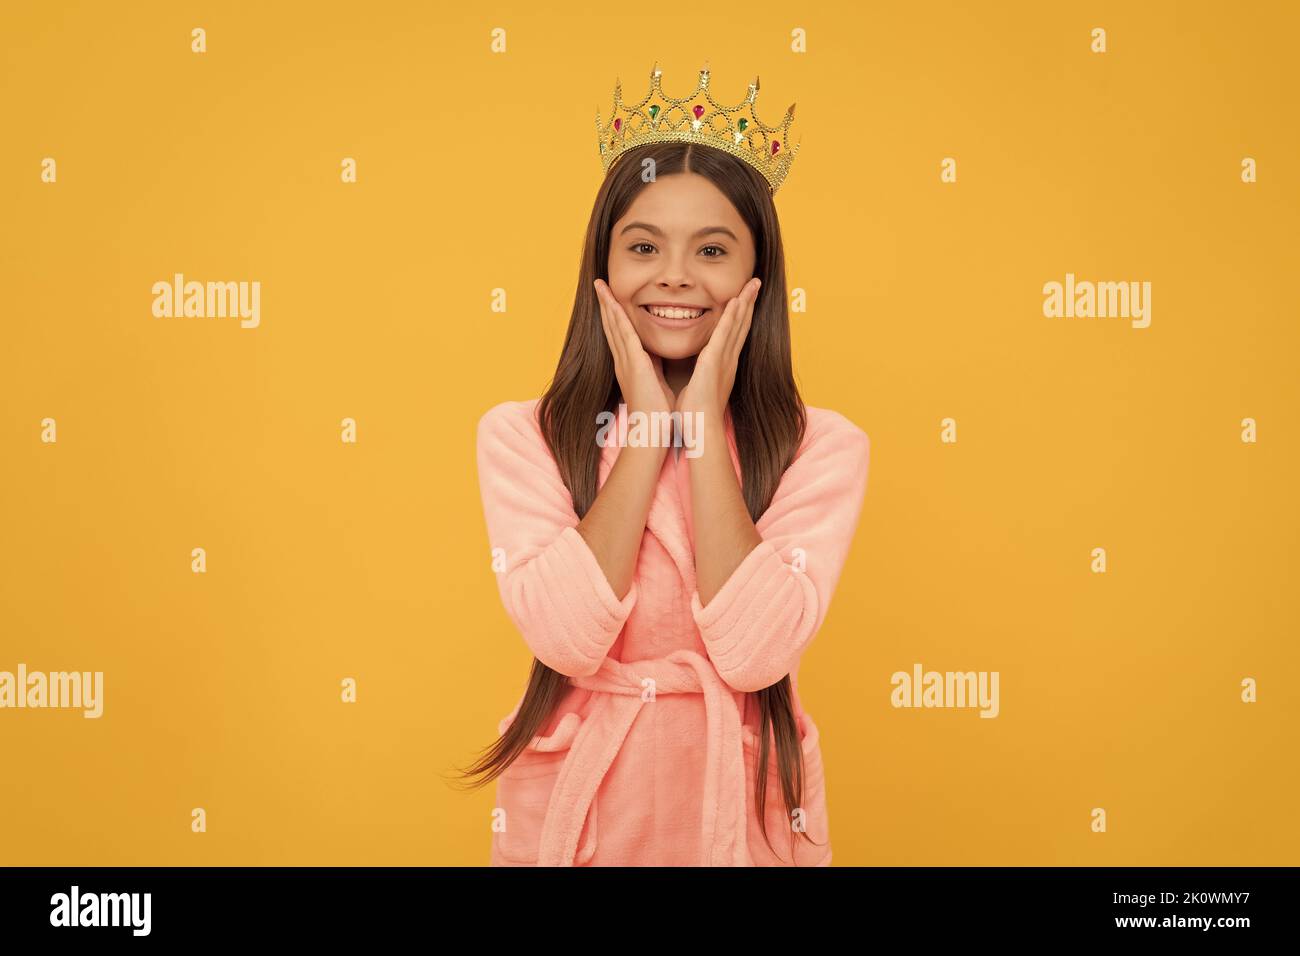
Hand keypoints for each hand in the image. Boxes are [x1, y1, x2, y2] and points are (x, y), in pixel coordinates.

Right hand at [594, 279, 674, 417]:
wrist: (652, 429)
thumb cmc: (657, 411)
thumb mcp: (656, 381)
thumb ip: (654, 366)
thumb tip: (657, 354)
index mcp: (629, 365)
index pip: (619, 334)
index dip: (614, 315)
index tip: (610, 298)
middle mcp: (623, 361)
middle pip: (611, 326)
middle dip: (605, 304)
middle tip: (599, 285)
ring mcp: (626, 361)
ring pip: (614, 326)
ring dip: (607, 305)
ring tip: (601, 286)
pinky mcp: (633, 362)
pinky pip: (624, 334)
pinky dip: (618, 317)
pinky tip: (613, 303)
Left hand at [677, 277, 759, 418]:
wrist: (698, 428)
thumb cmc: (696, 413)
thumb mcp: (699, 386)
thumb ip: (700, 374)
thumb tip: (696, 371)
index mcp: (724, 365)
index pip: (734, 334)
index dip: (741, 315)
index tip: (745, 298)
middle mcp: (729, 360)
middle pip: (742, 325)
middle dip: (749, 303)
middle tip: (756, 283)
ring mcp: (724, 359)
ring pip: (738, 325)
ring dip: (745, 303)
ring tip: (752, 283)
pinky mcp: (715, 361)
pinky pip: (725, 334)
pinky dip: (732, 317)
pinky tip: (737, 301)